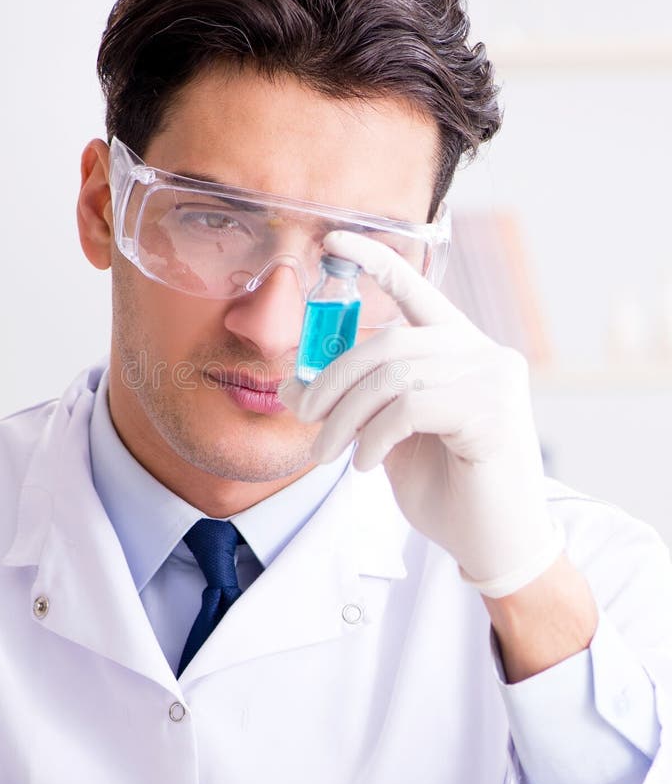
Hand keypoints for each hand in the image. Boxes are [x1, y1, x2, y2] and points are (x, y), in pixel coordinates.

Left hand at [277, 229, 564, 598]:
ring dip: (344, 417)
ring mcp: (493, 378)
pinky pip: (410, 408)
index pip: (415, 289)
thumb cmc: (444, 485)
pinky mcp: (494, 410)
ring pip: (393, 375)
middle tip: (303, 415)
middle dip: (332, 380)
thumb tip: (289, 384)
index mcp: (457, 346)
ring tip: (328, 453)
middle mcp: (482, 351)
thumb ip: (349, 403)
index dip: (374, 260)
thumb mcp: (382, 436)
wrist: (492, 542)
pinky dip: (374, 437)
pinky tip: (365, 464)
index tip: (331, 240)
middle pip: (388, 342)